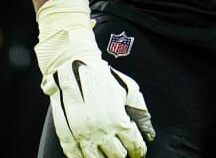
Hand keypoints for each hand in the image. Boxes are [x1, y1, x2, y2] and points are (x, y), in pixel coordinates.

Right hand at [35, 0, 154, 157]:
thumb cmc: (103, 77)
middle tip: (123, 149)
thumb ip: (141, 113)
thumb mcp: (130, 90)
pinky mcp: (66, 135)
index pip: (134, 145)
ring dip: (105, 157)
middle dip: (123, 153)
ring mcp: (81, 135)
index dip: (138, 150)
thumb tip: (149, 133)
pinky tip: (90, 154)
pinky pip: (74, 157)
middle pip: (116, 156)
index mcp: (118, 120)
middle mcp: (100, 131)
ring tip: (108, 152)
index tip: (138, 150)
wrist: (73, 67)